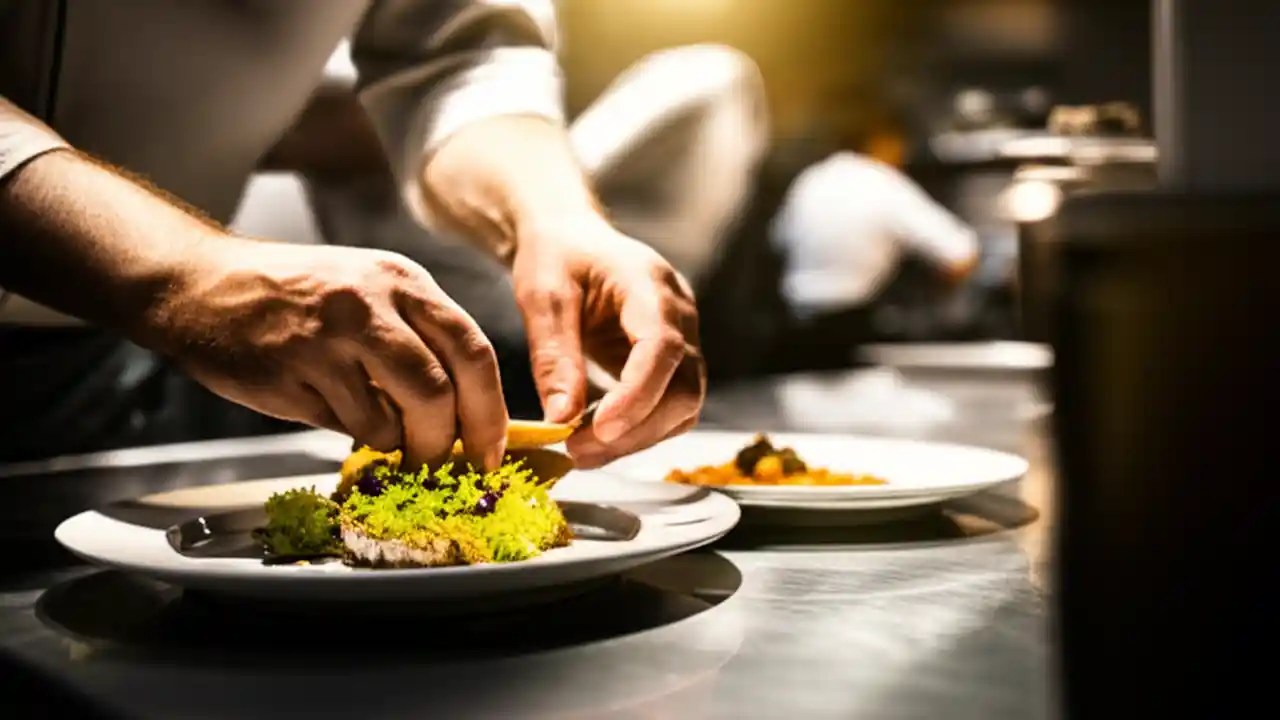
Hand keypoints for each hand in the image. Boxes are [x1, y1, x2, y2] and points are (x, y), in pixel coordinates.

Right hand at [146, 238, 507, 468]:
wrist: (204, 284)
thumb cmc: (296, 297)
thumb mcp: (369, 293)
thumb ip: (418, 342)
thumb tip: (465, 417)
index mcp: (404, 281)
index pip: (474, 352)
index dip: (490, 411)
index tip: (491, 449)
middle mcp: (372, 303)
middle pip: (441, 391)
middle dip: (448, 441)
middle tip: (441, 463)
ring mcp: (329, 337)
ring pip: (393, 419)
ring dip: (394, 443)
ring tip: (373, 427)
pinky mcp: (292, 372)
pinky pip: (345, 426)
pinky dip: (351, 434)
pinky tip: (328, 407)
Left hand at [513, 216, 705, 467]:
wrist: (572, 237)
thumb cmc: (556, 256)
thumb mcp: (542, 296)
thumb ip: (554, 355)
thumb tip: (560, 419)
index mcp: (650, 285)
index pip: (663, 346)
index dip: (638, 394)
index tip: (598, 429)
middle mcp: (680, 313)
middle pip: (684, 387)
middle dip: (636, 428)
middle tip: (578, 451)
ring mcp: (683, 338)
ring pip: (683, 406)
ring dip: (637, 437)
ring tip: (581, 452)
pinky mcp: (672, 361)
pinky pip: (670, 407)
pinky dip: (638, 430)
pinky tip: (596, 438)